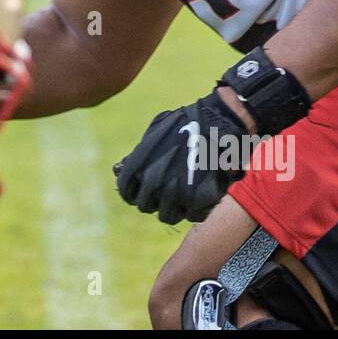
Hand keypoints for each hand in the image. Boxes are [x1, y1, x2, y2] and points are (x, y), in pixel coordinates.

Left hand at [114, 89, 249, 223]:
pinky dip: (197, 207)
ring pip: (168, 216)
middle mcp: (154, 184)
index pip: (126, 192)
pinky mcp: (199, 202)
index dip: (133, 192)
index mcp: (138, 167)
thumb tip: (119, 170)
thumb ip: (137, 155)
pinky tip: (202, 191)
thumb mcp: (154, 132)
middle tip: (166, 189)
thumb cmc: (185, 123)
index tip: (141, 190)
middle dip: (153, 200)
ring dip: (174, 207)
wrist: (218, 122)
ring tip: (184, 192)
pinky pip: (193, 216)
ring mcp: (176, 195)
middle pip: (145, 206)